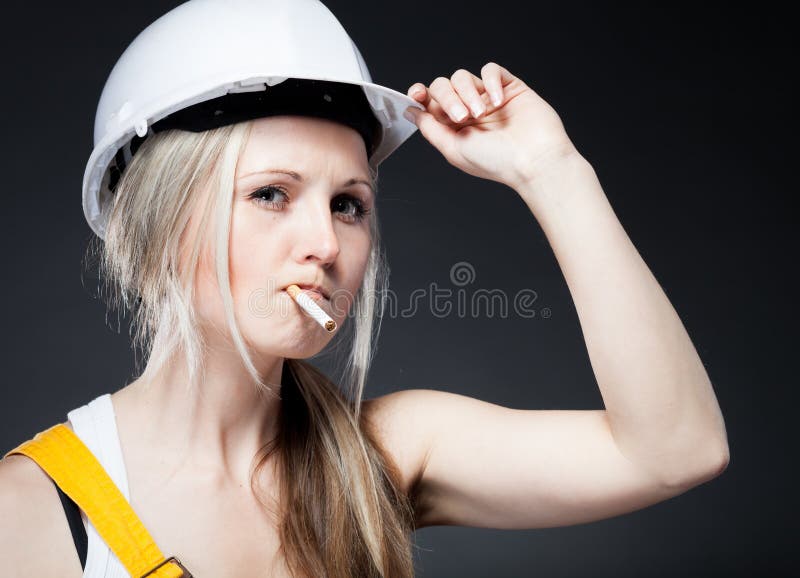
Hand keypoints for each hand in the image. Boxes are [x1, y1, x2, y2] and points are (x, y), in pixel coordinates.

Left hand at [404, 62, 579, 189]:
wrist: (533, 160)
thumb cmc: (497, 162)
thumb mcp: (453, 149)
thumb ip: (430, 129)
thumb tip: (410, 111)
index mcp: (454, 127)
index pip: (431, 102)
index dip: (421, 94)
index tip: (418, 94)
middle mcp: (470, 110)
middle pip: (444, 85)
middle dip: (447, 97)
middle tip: (462, 116)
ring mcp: (489, 98)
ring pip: (464, 76)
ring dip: (468, 92)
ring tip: (481, 113)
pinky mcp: (509, 87)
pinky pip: (491, 70)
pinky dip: (490, 82)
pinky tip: (497, 101)